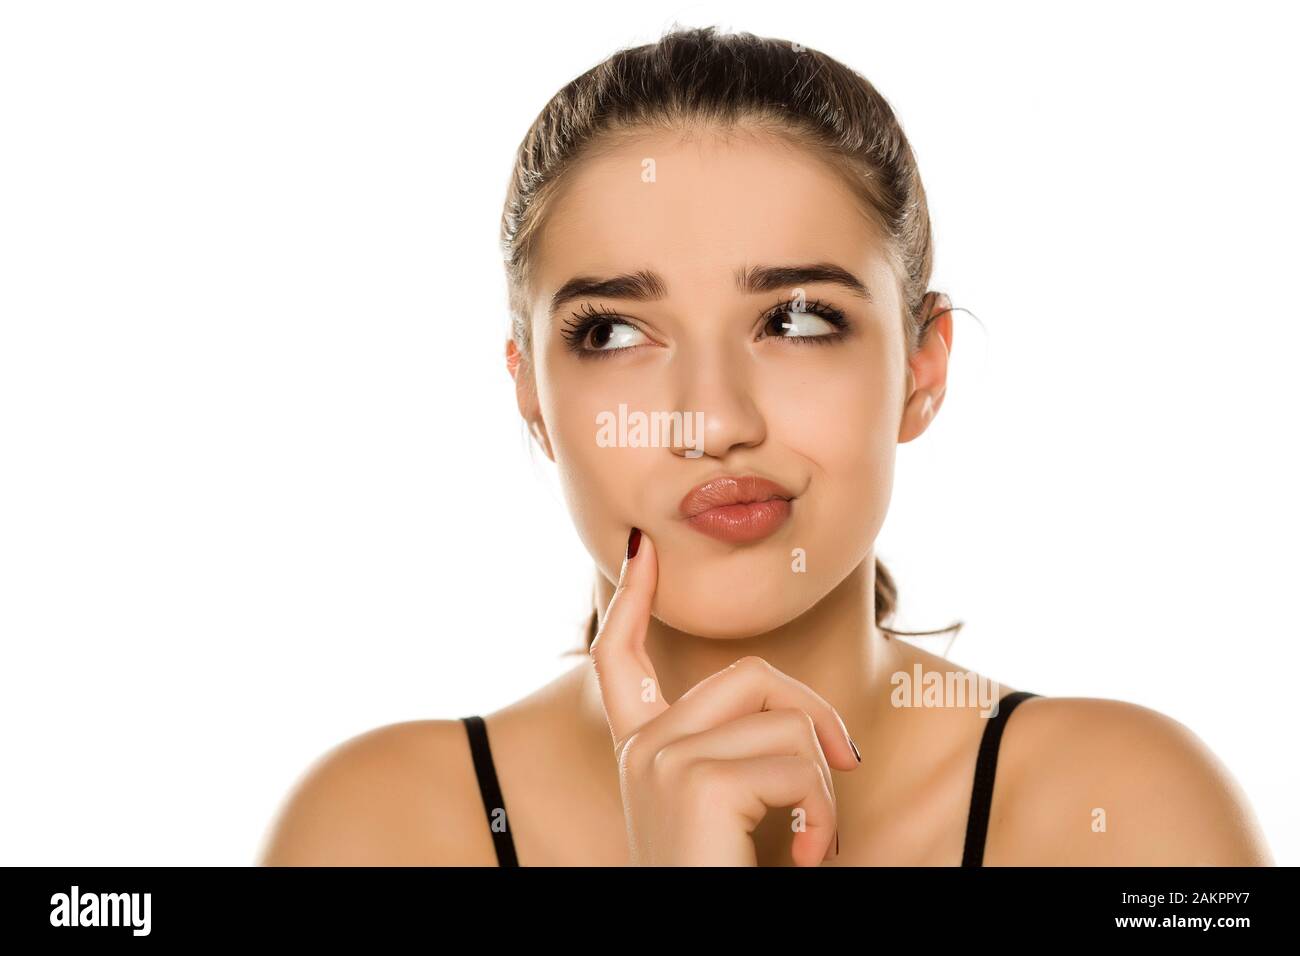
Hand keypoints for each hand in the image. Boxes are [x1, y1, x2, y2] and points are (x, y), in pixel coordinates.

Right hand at [589, 527, 861, 865]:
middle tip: (844, 768)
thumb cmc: (725, 880)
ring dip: (822, 789)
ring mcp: (661, 760)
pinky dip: (821, 817)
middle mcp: (642, 750)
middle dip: (816, 717)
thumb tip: (800, 717)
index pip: (620, 658)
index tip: (643, 552)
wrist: (709, 950)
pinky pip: (796, 763)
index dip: (631, 602)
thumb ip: (739, 753)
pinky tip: (800, 859)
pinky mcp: (691, 780)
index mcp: (644, 753)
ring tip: (807, 846)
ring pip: (786, 722)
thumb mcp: (727, 813)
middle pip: (751, 676)